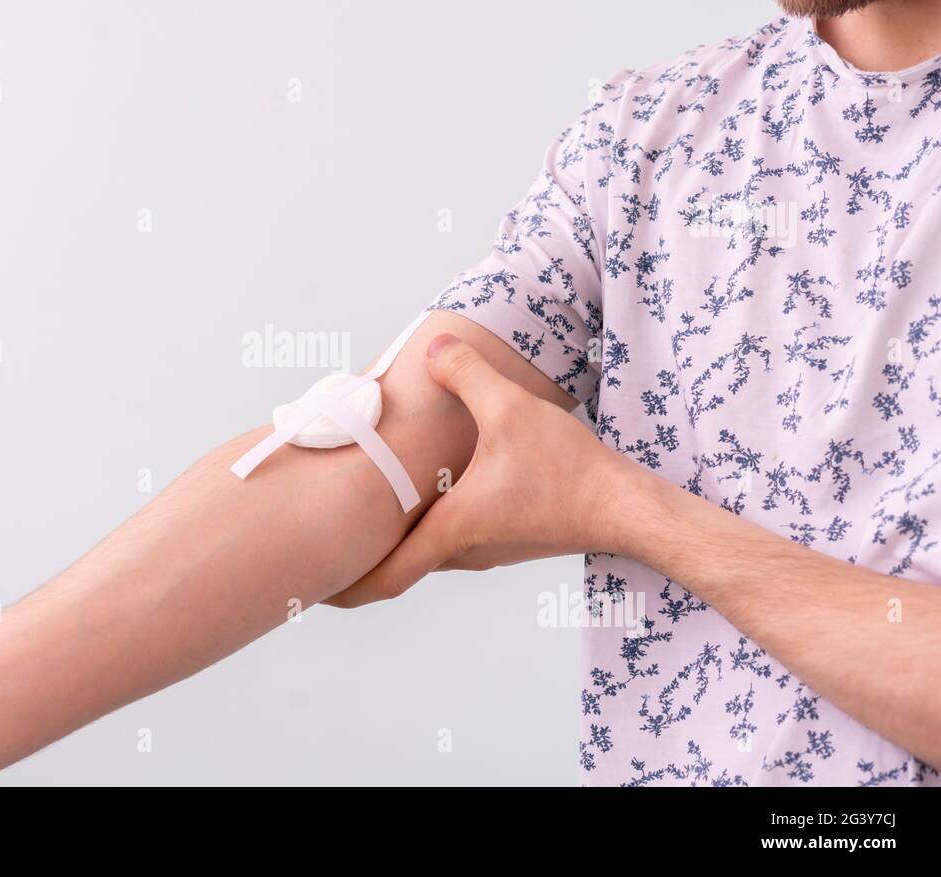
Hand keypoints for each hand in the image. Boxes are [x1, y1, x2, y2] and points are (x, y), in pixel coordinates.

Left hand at [324, 332, 646, 606]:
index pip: (385, 577)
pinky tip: (425, 491)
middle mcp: (464, 549)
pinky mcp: (506, 536)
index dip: (345, 588)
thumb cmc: (569, 468)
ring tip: (363, 513)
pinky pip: (453, 535)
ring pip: (427, 548)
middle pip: (399, 564)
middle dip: (362, 557)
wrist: (625, 505)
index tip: (315, 593)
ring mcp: (487, 548)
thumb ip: (465, 374)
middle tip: (323, 544)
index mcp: (452, 530)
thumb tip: (431, 347)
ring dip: (396, 537)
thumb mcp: (510, 409)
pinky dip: (428, 522)